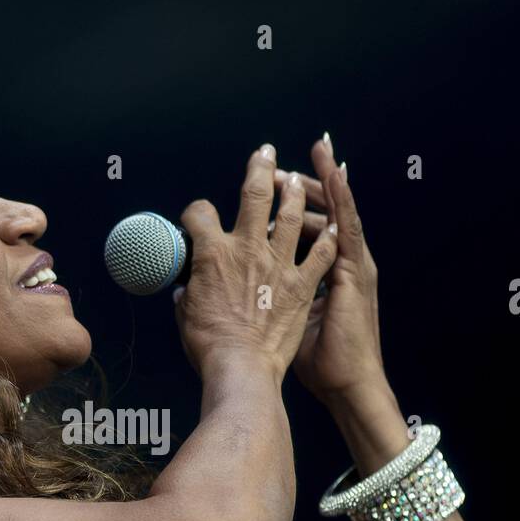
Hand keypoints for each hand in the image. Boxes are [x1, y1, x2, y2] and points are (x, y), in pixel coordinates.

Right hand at [173, 143, 337, 380]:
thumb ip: (189, 293)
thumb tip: (186, 290)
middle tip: (266, 152)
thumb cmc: (209, 346)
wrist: (241, 367)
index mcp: (213, 254)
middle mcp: (247, 249)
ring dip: (296, 194)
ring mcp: (278, 264)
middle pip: (255, 194)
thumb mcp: (186, 314)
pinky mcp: (302, 285)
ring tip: (297, 181)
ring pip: (291, 215)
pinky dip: (328, 239)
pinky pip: (321, 255)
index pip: (200, 214)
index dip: (196, 211)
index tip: (198, 216)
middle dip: (260, 167)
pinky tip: (333, 227)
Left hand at [271, 137, 385, 402]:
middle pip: (321, 213)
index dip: (288, 211)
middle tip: (280, 162)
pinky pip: (348, 226)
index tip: (269, 192)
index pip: (306, 232)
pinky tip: (335, 172)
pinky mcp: (355, 271)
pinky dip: (342, 197)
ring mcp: (350, 265)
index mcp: (321, 275)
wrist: (347, 383)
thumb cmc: (318, 363)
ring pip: (339, 210)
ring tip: (318, 149)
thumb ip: (260, 304)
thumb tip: (218, 297)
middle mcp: (340, 264)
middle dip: (302, 186)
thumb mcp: (285, 324)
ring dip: (326, 179)